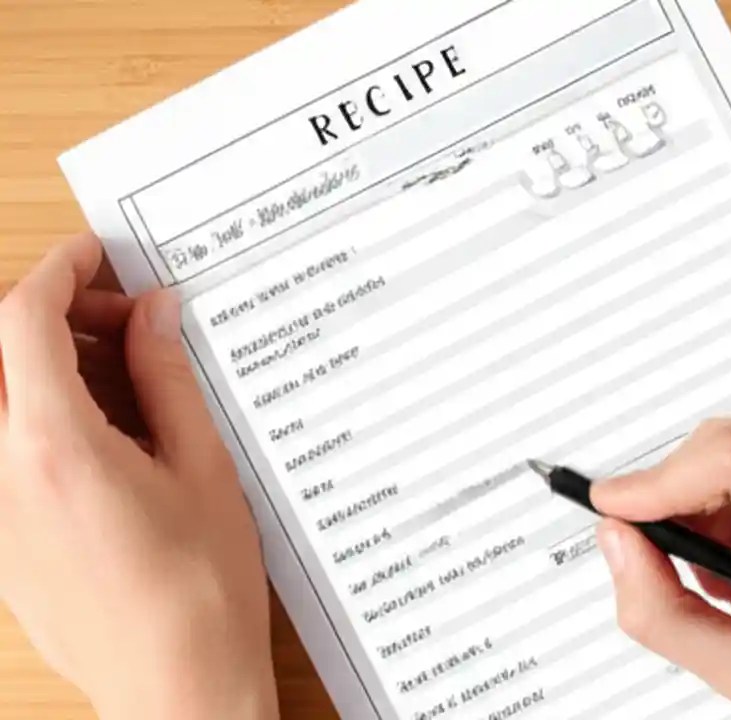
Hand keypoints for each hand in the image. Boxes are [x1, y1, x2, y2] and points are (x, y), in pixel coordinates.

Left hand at [0, 235, 277, 719]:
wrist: (176, 686)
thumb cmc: (201, 590)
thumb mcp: (201, 466)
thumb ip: (168, 378)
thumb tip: (154, 314)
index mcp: (54, 449)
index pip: (21, 321)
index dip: (58, 272)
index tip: (94, 257)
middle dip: (49, 315)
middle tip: (122, 318)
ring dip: (41, 365)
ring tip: (121, 373)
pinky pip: (0, 450)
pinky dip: (36, 415)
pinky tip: (104, 430)